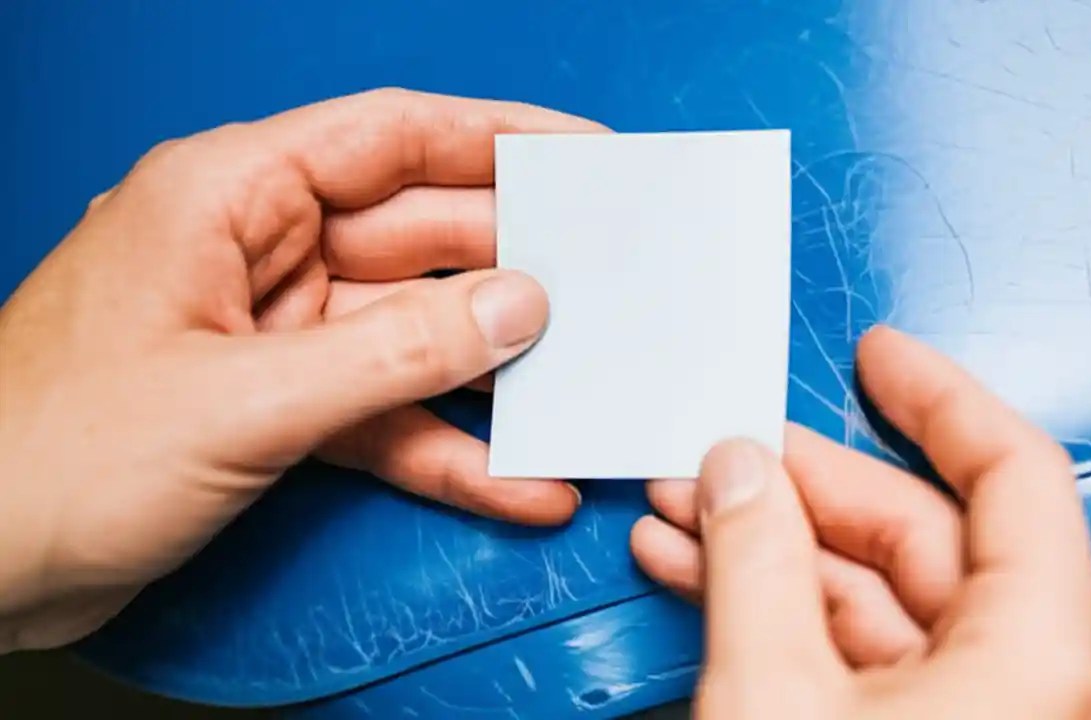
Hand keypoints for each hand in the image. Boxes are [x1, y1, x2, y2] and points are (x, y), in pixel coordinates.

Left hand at [0, 89, 601, 651]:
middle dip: (514, 271)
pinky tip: (512, 484)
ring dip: (491, 377)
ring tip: (582, 395)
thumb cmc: (52, 457)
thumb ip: (395, 353)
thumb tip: (519, 308)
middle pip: (418, 238)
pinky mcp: (275, 408)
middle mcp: (256, 250)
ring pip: (411, 335)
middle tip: (615, 290)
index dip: (499, 140)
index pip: (389, 137)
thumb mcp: (244, 398)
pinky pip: (382, 414)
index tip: (587, 161)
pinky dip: (443, 451)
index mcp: (227, 195)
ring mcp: (270, 333)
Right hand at [631, 327, 1090, 717]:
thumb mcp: (775, 695)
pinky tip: (700, 573)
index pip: (1013, 471)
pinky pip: (853, 648)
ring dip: (771, 547)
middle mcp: (1024, 674)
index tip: (881, 354)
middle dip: (804, 484)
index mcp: (1036, 648)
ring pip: (874, 591)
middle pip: (922, 530)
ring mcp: (972, 710)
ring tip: (685, 509)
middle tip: (728, 450)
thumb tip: (738, 473)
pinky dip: (777, 610)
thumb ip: (755, 565)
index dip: (940, 397)